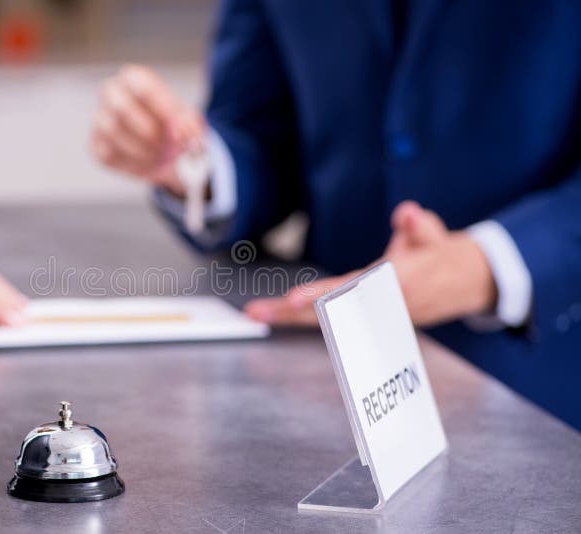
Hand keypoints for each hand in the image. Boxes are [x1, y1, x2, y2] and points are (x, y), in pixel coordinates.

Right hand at [91, 64, 204, 196]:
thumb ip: (187, 124)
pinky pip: (110, 155)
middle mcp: (111, 93)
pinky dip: (134, 163)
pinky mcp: (96, 144)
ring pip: (115, 134)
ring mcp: (100, 118)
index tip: (180, 131)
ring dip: (143, 150)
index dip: (164, 111)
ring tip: (162, 155)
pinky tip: (149, 161)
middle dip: (149, 132)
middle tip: (168, 146)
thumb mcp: (186, 120)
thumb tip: (183, 133)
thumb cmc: (170, 125)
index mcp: (133, 78)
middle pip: (122, 109)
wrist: (161, 147)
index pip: (144, 89)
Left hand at [245, 201, 497, 327]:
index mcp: (396, 287)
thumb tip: (407, 213)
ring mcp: (373, 316)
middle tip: (259, 310)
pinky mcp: (368, 319)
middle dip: (293, 313)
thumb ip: (418, 226)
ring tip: (257, 311)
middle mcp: (379, 307)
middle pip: (330, 313)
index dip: (325, 296)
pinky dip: (302, 317)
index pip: (353, 291)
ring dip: (290, 316)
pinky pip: (331, 320)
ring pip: (326, 319)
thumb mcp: (434, 236)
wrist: (464, 285)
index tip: (296, 299)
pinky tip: (275, 313)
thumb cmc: (440, 255)